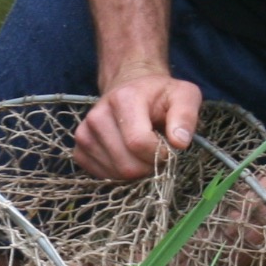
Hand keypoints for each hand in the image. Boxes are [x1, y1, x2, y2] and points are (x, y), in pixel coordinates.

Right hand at [75, 72, 200, 180]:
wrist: (130, 89)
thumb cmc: (159, 96)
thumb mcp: (184, 95)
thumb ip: (186, 116)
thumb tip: (180, 142)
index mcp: (123, 99)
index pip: (138, 143)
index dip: (160, 154)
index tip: (169, 147)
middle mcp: (97, 115)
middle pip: (126, 164)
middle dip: (148, 166)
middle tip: (157, 152)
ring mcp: (84, 134)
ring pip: (115, 173)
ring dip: (135, 170)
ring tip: (142, 151)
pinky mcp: (79, 149)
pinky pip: (100, 176)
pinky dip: (119, 174)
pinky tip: (127, 157)